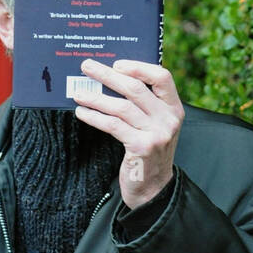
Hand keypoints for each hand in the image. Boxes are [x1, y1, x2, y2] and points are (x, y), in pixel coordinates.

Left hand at [73, 59, 183, 209]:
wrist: (153, 189)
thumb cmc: (148, 154)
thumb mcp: (155, 126)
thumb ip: (145, 105)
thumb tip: (115, 78)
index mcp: (174, 108)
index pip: (162, 77)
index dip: (139, 67)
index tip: (117, 64)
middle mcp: (168, 119)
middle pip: (135, 88)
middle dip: (107, 75)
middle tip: (87, 66)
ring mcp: (156, 133)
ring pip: (121, 106)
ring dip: (96, 97)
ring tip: (78, 93)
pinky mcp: (142, 147)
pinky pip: (113, 126)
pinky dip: (95, 117)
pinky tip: (82, 113)